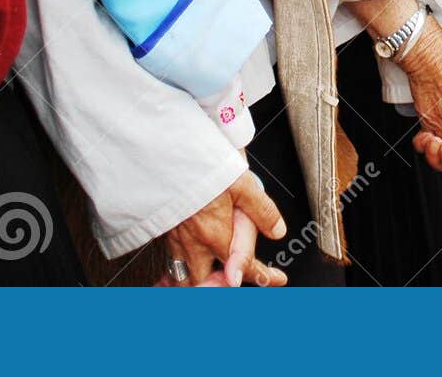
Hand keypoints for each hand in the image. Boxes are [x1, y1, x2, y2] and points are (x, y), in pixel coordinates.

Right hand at [159, 170, 288, 287]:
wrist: (167, 152)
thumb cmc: (203, 163)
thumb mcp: (241, 183)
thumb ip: (261, 210)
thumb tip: (278, 231)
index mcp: (214, 233)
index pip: (242, 267)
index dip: (264, 276)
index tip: (277, 279)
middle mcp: (192, 242)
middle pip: (202, 283)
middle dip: (217, 289)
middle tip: (232, 284)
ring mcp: (174, 238)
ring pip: (180, 277)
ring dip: (194, 286)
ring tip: (205, 286)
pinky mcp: (163, 228)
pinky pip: (168, 262)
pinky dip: (173, 274)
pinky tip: (176, 273)